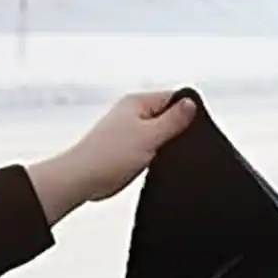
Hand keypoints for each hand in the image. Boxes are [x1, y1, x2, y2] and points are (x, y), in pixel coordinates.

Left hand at [26, 91, 196, 224]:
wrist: (82, 179)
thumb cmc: (108, 156)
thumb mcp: (150, 135)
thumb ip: (173, 120)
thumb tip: (191, 103)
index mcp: (137, 102)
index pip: (173, 98)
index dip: (187, 111)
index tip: (194, 129)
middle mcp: (132, 112)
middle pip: (167, 115)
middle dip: (177, 130)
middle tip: (180, 145)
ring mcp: (129, 130)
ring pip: (159, 132)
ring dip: (166, 143)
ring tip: (165, 155)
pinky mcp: (127, 147)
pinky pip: (150, 145)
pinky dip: (156, 153)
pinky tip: (157, 162)